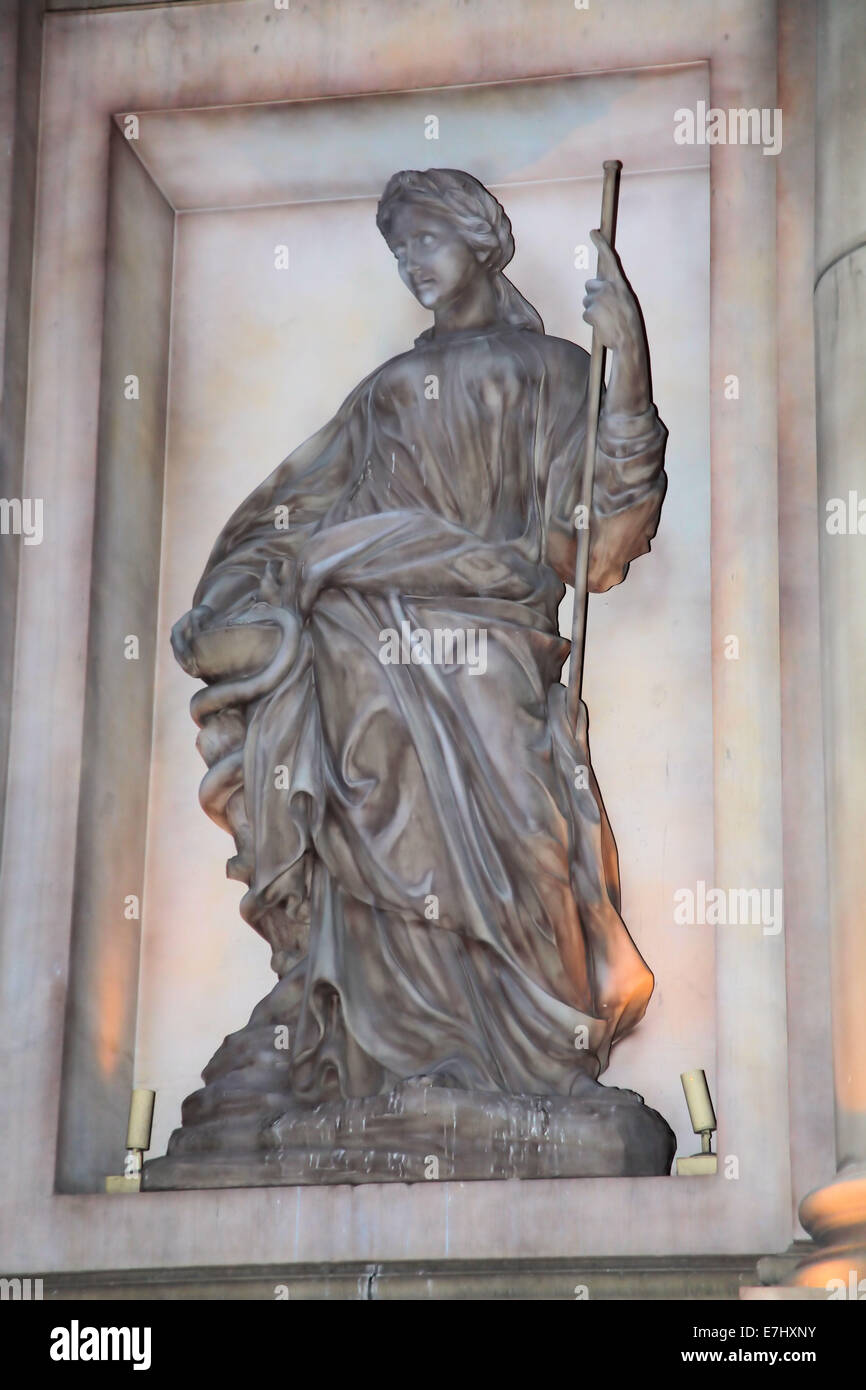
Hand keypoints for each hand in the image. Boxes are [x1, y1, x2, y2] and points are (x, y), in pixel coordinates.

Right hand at [170, 604, 213, 674]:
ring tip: (196, 675)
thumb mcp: (201, 613)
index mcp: (177, 630)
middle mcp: (175, 638)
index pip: (179, 644)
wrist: (202, 613)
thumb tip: (197, 631)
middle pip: (178, 654)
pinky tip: (197, 672)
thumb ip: (198, 620)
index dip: (185, 654)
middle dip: (185, 664)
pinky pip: (183, 659)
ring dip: (186, 668)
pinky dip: (188, 666)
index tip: (191, 662)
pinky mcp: (182, 648)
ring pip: (179, 658)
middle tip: (194, 673)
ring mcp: (177, 644)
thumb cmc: (203, 613)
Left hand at [582, 229, 641, 351]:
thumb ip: (613, 291)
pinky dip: (591, 321)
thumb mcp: (625, 301)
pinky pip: (585, 314)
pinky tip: (602, 326)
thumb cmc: (627, 323)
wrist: (628, 341)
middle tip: (604, 310)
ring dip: (592, 310)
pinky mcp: (591, 310)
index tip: (593, 232)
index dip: (600, 244)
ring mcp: (599, 298)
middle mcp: (609, 287)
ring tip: (606, 320)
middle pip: (589, 285)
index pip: (609, 259)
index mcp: (620, 284)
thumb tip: (596, 285)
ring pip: (586, 300)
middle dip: (592, 296)